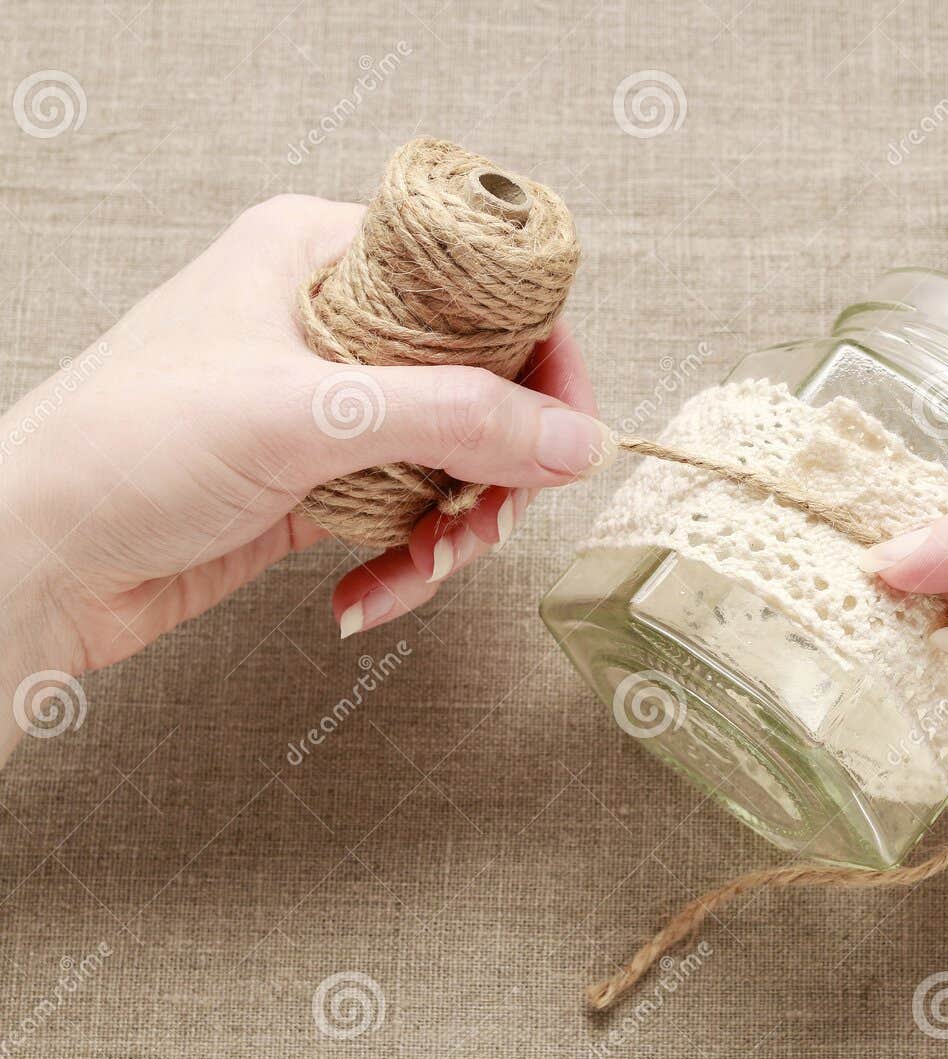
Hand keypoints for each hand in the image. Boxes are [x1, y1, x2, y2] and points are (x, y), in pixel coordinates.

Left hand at [0, 194, 608, 730]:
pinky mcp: (315, 483)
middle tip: (485, 522)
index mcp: (321, 254)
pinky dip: (404, 562)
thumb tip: (577, 440)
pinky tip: (362, 599)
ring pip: (449, 460)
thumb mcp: (304, 416)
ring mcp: (325, 407)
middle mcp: (332, 323)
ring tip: (419, 570)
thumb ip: (454, 419)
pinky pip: (404, 514)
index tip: (569, 434)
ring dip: (452, 527)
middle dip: (495, 468)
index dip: (541, 359)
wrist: (31, 558)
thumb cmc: (124, 448)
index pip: (480, 286)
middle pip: (479, 385)